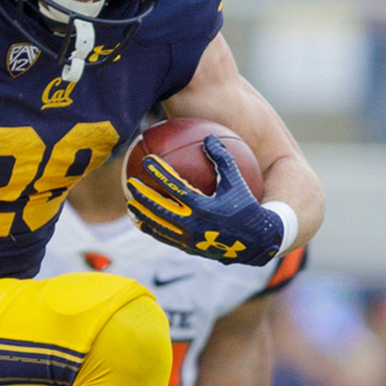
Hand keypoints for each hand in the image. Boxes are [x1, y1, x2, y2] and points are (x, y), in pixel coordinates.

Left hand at [125, 136, 283, 266]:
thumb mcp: (237, 181)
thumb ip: (223, 159)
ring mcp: (189, 239)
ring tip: (130, 205)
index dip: (160, 173)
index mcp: (204, 207)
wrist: (256, 241)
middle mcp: (193, 224)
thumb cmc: (247, 206)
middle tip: (129, 183)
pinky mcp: (189, 248)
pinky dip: (153, 230)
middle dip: (143, 196)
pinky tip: (143, 222)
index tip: (147, 161)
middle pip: (160, 208)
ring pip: (159, 226)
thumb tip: (209, 138)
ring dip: (143, 215)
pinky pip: (166, 238)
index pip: (175, 187)